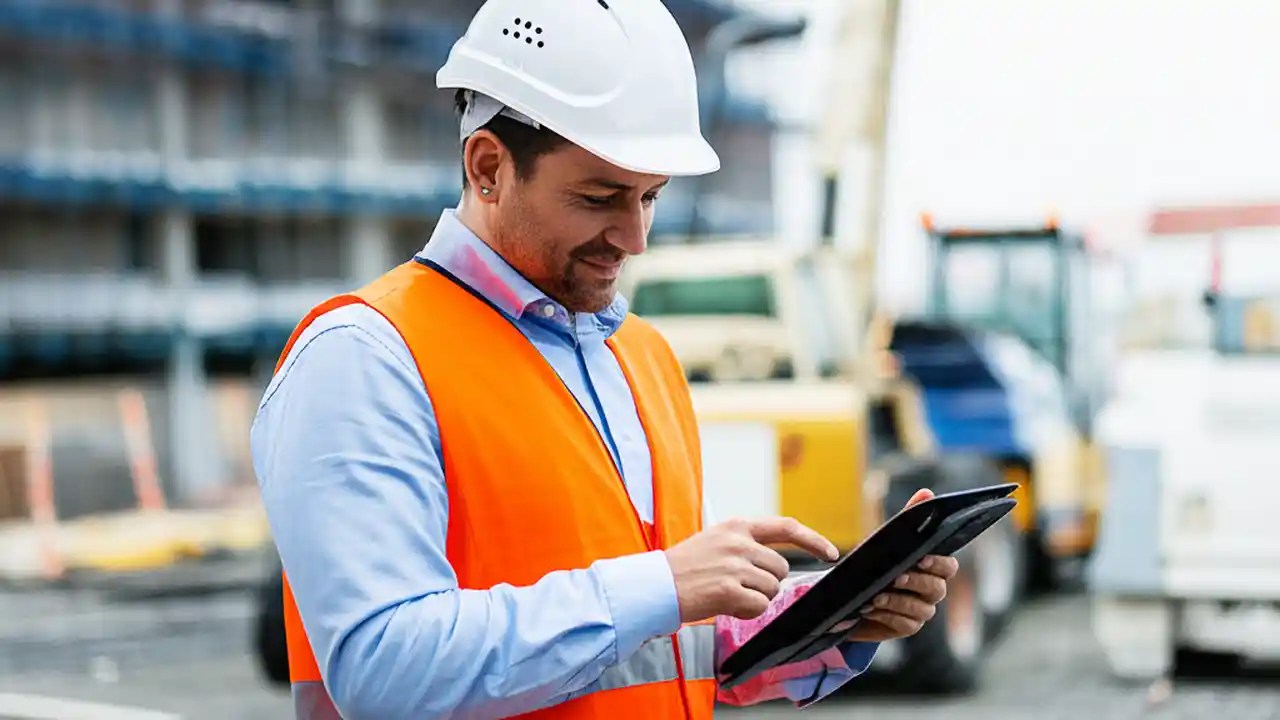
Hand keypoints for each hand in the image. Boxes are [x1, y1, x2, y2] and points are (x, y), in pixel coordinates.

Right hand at [665, 517, 839, 622]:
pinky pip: (758, 606)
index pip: (786, 527)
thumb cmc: (683, 567)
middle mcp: (738, 542)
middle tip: (740, 586)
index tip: (830, 554)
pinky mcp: (729, 590)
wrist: (654, 585)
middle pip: (781, 568)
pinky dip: (747, 611)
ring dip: (756, 598)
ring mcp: (734, 566)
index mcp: (737, 526)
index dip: (813, 541)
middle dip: (768, 582)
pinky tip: (726, 606)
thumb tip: (777, 565)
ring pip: (772, 589)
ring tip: (727, 595)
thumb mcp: (715, 541)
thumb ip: (746, 546)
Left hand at [844, 489, 959, 642]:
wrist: (853, 594)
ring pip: (921, 609)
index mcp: (933, 568)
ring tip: (876, 595)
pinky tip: (871, 608)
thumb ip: (909, 517)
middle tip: (896, 577)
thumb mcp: (888, 539)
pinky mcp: (907, 627)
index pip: (948, 566)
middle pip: (937, 589)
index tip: (921, 558)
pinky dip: (888, 615)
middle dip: (916, 582)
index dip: (938, 563)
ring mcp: (922, 611)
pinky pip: (905, 624)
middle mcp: (933, 591)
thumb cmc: (877, 562)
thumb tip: (927, 492)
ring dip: (898, 601)